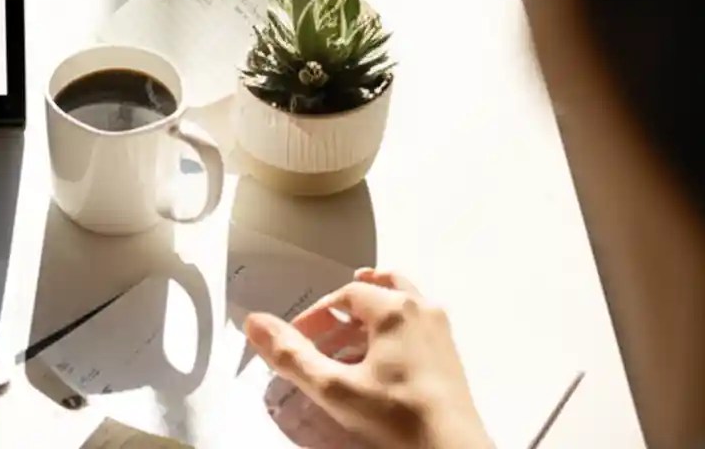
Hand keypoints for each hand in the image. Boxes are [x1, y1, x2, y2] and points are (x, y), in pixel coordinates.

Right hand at [244, 268, 491, 448]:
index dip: (317, 315)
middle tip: (326, 330)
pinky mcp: (450, 356)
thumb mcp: (334, 388)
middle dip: (348, 307)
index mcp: (395, 309)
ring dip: (370, 319)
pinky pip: (416, 328)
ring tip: (348, 347)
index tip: (299, 341)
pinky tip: (378, 368)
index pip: (346, 296)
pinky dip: (391, 334)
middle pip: (380, 288)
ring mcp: (441, 332)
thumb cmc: (395, 417)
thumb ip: (291, 355)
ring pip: (402, 306)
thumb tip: (254, 322)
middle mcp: (422, 309)